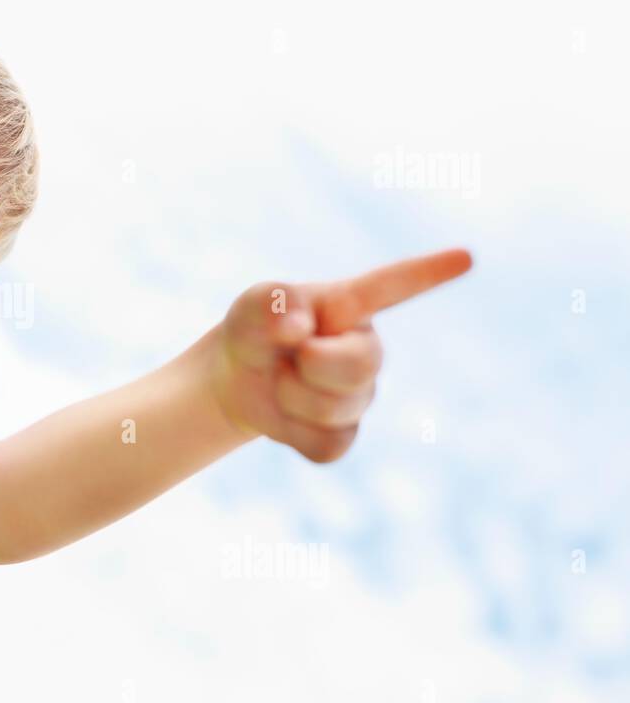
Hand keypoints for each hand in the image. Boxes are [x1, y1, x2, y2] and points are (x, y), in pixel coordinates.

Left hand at [208, 247, 473, 462]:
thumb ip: (271, 302)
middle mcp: (365, 348)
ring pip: (336, 410)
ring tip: (281, 379)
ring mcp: (360, 394)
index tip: (465, 256)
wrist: (237, 376)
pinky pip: (327, 446)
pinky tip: (288, 415)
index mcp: (350, 306)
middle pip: (360, 366)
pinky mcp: (343, 435)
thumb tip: (298, 328)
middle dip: (313, 364)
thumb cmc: (257, 329)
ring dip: (291, 396)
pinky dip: (293, 434)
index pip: (393, 286)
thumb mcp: (253, 305)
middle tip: (289, 356)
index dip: (428, 273)